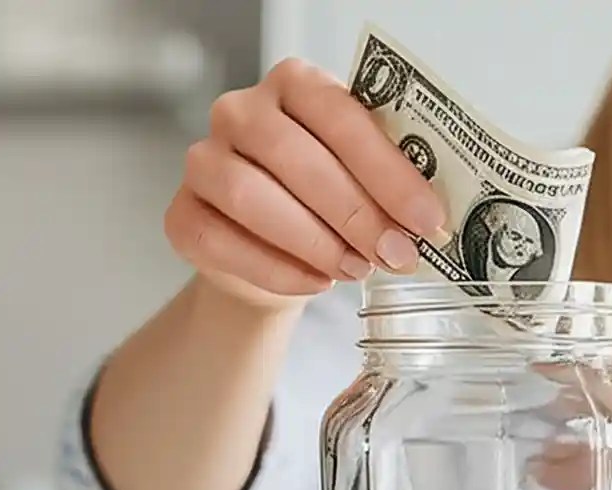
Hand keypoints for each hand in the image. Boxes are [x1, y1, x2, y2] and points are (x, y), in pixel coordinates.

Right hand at [164, 57, 445, 311]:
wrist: (283, 256)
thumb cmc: (332, 204)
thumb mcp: (369, 182)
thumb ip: (392, 184)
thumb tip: (429, 220)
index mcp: (296, 85)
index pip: (340, 115)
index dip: (386, 171)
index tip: (425, 218)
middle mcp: (241, 111)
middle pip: (292, 155)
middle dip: (354, 213)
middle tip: (395, 254)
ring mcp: (203, 160)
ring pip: (248, 195)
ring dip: (314, 241)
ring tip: (357, 269)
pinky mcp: (182, 214)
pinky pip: (219, 240)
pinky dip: (276, 269)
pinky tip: (317, 282)